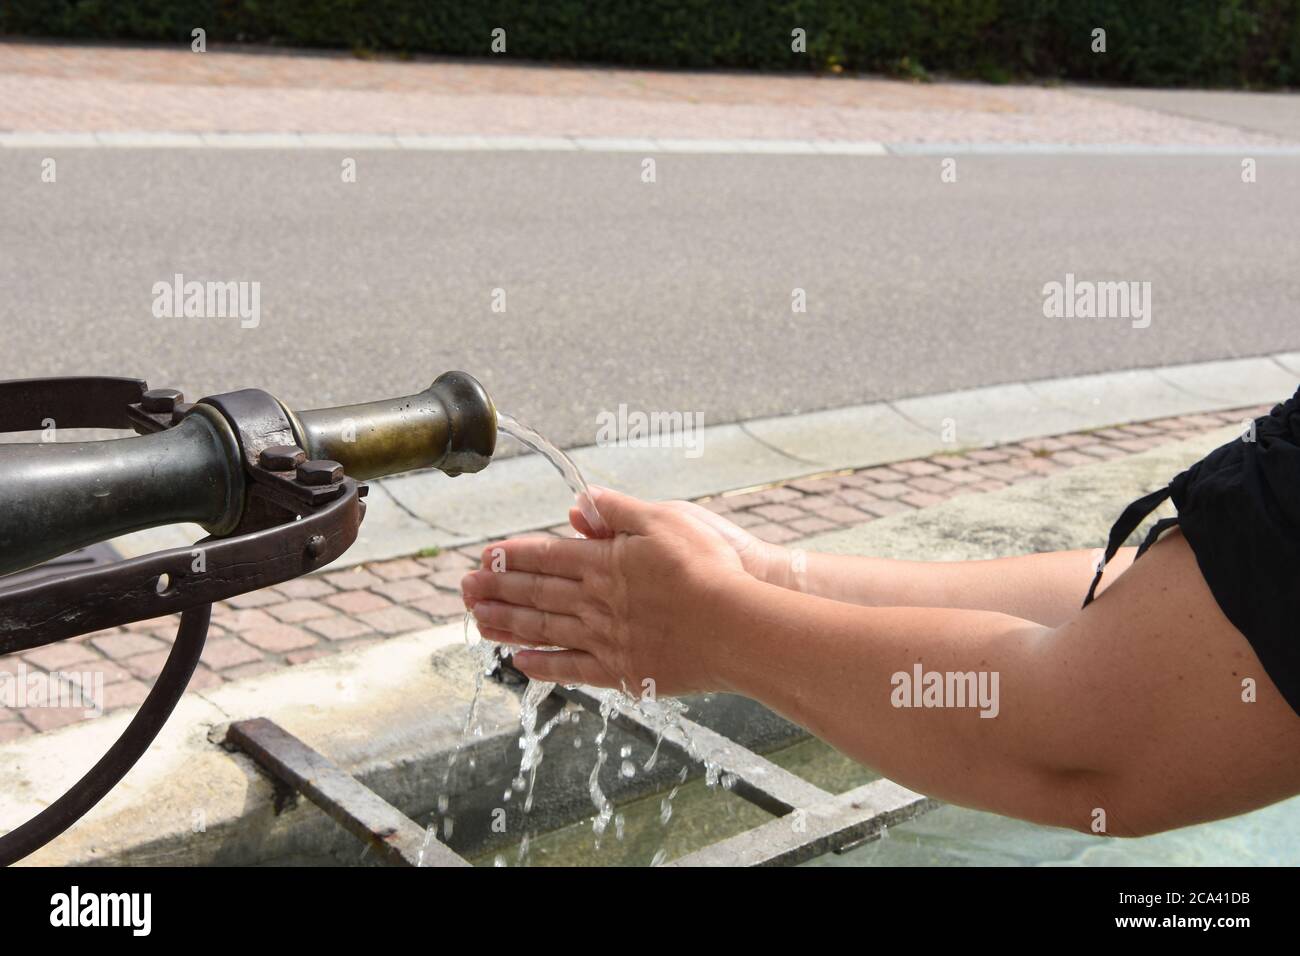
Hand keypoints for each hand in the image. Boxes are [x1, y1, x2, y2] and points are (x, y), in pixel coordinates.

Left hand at [461, 486, 752, 695]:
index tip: (483, 557)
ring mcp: (606, 638)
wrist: (738, 625)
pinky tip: (520, 663)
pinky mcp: (622, 670)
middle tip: (461, 589)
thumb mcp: (666, 519)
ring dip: (506, 625)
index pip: (546, 556)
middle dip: (495, 590)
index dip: (511, 556)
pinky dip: (542, 665)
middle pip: (535, 594)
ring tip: (477, 622)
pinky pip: (571, 668)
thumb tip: (578, 504)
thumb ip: (618, 511)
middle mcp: (596, 600)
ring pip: (543, 631)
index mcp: (604, 561)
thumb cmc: (711, 566)